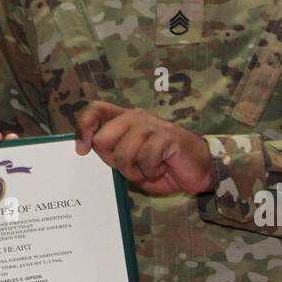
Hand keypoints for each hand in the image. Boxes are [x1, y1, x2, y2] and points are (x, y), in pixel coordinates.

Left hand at [74, 102, 213, 194]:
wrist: (198, 167)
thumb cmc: (162, 164)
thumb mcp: (131, 160)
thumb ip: (112, 151)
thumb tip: (85, 150)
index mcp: (124, 119)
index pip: (96, 110)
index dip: (83, 128)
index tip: (82, 150)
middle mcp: (135, 117)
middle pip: (103, 138)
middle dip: (113, 161)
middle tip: (131, 167)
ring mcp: (151, 125)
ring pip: (123, 153)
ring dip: (134, 171)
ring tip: (148, 170)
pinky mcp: (166, 136)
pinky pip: (145, 159)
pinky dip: (151, 172)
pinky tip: (161, 168)